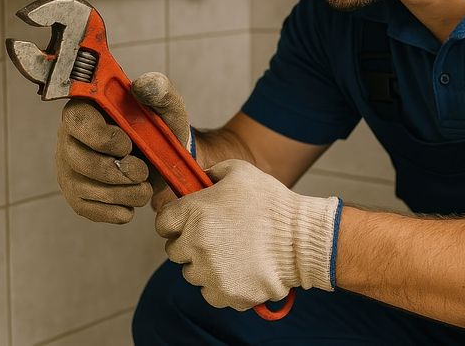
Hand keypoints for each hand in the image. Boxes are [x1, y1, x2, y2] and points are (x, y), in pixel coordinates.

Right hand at [56, 71, 191, 222]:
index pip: (78, 122)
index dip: (103, 138)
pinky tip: (133, 194)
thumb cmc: (160, 127)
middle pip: (82, 162)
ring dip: (128, 192)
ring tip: (144, 183)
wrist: (164, 160)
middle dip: (121, 172)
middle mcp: (69, 140)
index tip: (128, 144)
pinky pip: (94, 211)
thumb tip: (144, 84)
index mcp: (86, 109)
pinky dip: (122, 209)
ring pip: (90, 190)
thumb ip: (160, 91)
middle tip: (143, 170)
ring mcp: (69, 171)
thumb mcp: (166, 107)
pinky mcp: (77, 198)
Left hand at [155, 159, 341, 309]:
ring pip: (191, 273)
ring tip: (232, 253)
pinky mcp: (225, 294)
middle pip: (174, 250)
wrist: (301, 239)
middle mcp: (195, 244)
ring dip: (205, 265)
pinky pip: (209, 292)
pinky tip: (239, 269)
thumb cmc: (271, 203)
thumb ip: (209, 173)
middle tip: (217, 237)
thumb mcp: (239, 171)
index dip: (176, 221)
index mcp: (194, 212)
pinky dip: (220, 285)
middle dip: (190, 244)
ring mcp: (209, 272)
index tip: (190, 222)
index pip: (163, 223)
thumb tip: (196, 179)